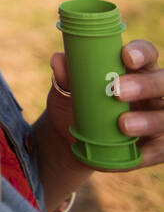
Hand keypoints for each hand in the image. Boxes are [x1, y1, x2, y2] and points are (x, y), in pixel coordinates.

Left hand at [48, 39, 163, 168]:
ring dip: (149, 121)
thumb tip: (58, 59)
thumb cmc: (75, 103)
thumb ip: (67, 76)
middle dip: (145, 85)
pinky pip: (162, 150)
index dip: (141, 52)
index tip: (126, 56)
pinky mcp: (159, 144)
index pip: (146, 53)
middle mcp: (153, 91)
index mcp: (134, 69)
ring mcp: (159, 116)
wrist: (69, 138)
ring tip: (122, 125)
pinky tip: (129, 159)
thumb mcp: (67, 90)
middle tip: (117, 91)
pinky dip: (146, 155)